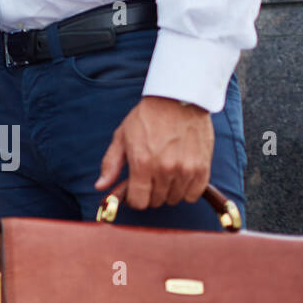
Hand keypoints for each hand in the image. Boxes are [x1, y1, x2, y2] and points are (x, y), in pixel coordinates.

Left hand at [96, 96, 212, 208]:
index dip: (135, 199)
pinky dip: (186, 190)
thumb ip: (111, 164)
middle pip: (156, 201)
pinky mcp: (202, 168)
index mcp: (142, 163)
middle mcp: (164, 169)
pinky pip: (193, 194)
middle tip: (150, 176)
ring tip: (165, 172)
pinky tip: (180, 175)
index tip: (135, 190)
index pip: (139, 202)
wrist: (177, 101)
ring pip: (175, 199)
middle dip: (150, 193)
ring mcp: (185, 170)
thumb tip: (100, 186)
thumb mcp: (122, 137)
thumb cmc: (146, 118)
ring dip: (168, 191)